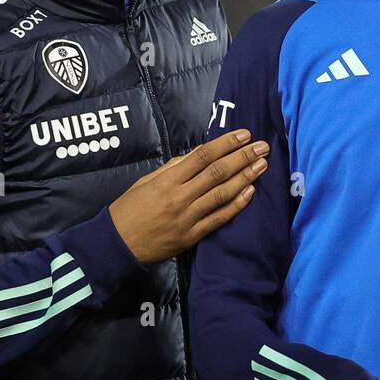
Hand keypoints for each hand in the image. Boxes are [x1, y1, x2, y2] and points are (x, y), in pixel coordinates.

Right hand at [109, 129, 268, 263]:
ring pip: (222, 194)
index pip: (202, 156)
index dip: (225, 144)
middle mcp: (180, 197)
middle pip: (217, 173)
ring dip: (245, 178)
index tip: (244, 135)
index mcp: (166, 180)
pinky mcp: (193, 236)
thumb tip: (199, 153)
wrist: (117, 245)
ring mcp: (188, 218)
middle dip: (243, 157)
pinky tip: (250, 192)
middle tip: (262, 147)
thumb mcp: (146, 181)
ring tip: (262, 165)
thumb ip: (172, 167)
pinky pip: (219, 219)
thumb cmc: (129, 209)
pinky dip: (236, 205)